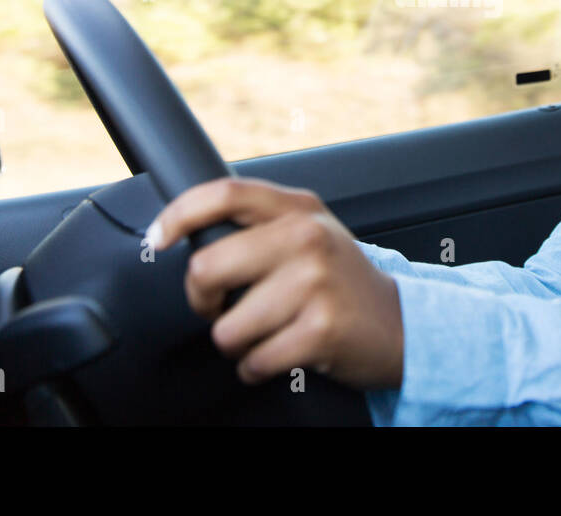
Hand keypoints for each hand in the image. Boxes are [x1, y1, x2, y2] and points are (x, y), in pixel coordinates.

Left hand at [146, 176, 403, 390]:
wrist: (401, 323)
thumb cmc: (341, 281)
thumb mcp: (310, 231)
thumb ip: (261, 223)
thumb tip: (187, 229)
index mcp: (298, 208)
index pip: (224, 193)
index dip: (179, 214)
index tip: (159, 237)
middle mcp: (307, 237)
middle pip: (208, 267)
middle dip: (203, 301)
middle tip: (222, 307)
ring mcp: (314, 282)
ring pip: (227, 326)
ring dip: (239, 343)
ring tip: (269, 332)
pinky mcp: (320, 329)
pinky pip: (254, 360)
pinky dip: (258, 367)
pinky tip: (283, 354)